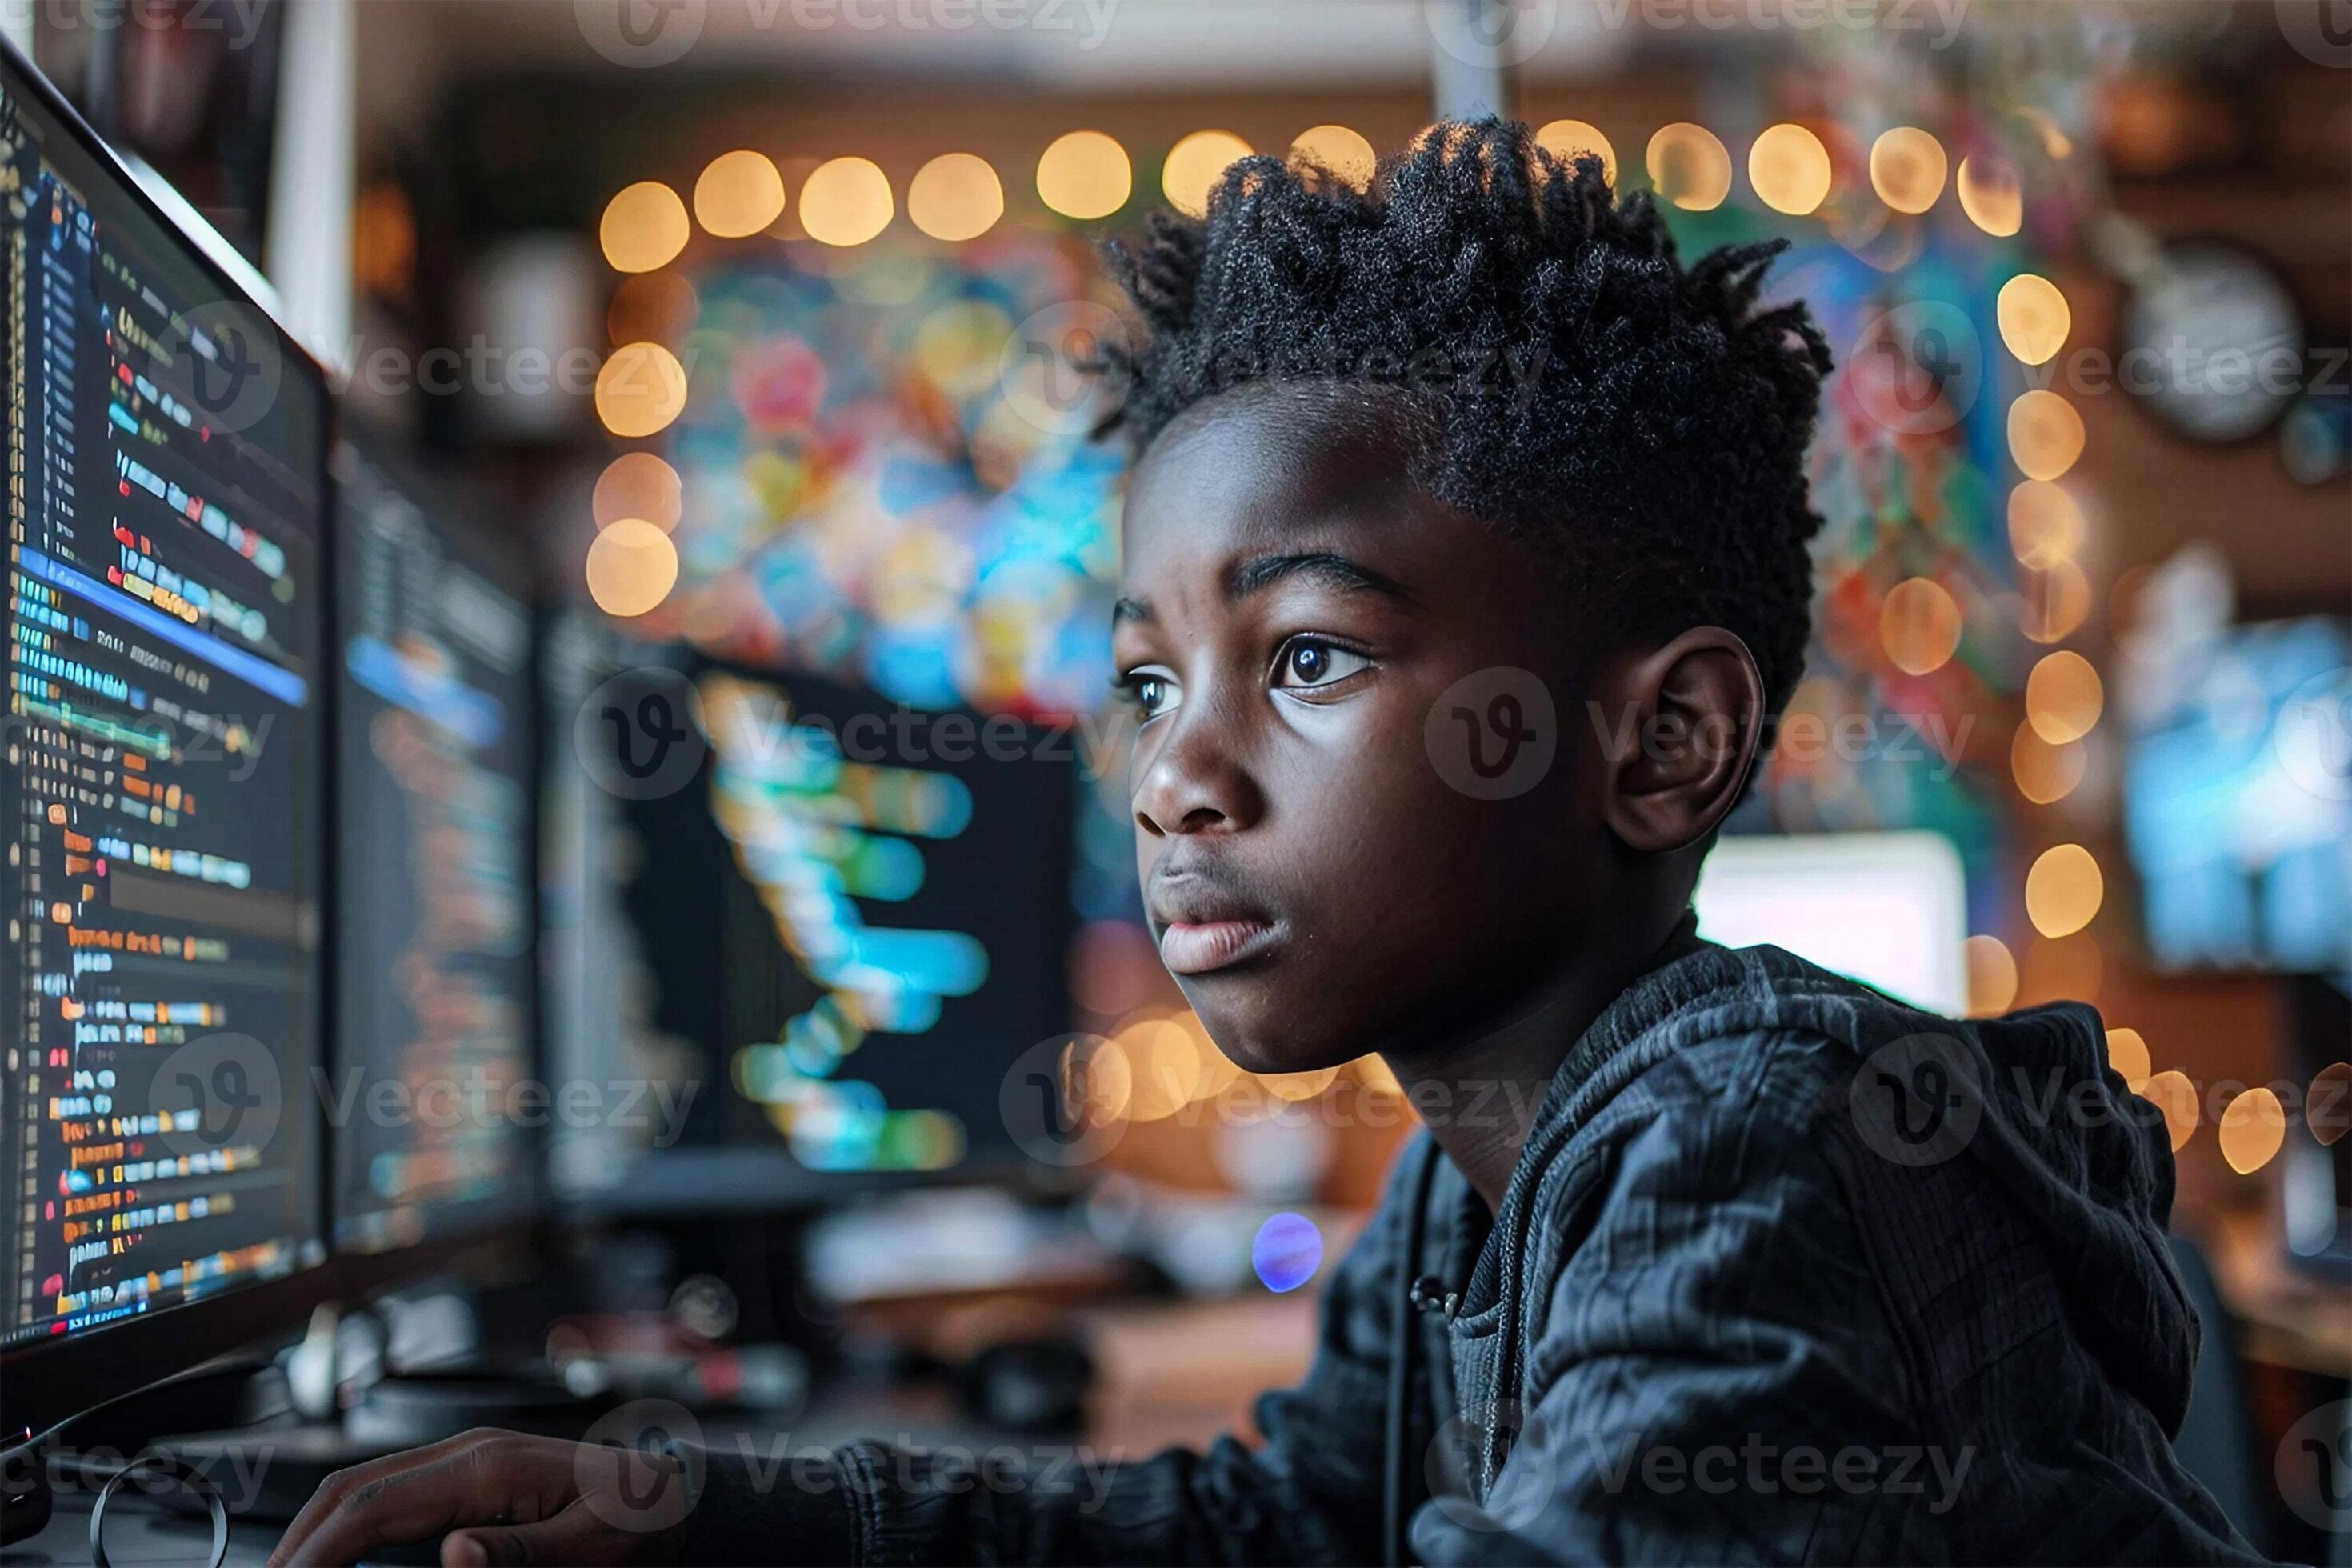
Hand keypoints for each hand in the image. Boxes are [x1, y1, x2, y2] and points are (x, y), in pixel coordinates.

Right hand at [267, 1428, 692, 1566]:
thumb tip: (453, 1554)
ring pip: (363, 1487)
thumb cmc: (638, 1521)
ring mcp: (464, 1462)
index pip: (376, 1505)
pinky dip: (348, 1524)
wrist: (671, 1497)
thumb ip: (520, 1553)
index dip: (320, 1550)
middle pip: (353, 1489)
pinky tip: (333, 1555)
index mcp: (490, 1466)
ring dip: (316, 1530)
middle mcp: (468, 1454)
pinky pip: (390, 1495)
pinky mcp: (468, 1479)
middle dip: (299, 1541)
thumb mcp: (590, 1547)